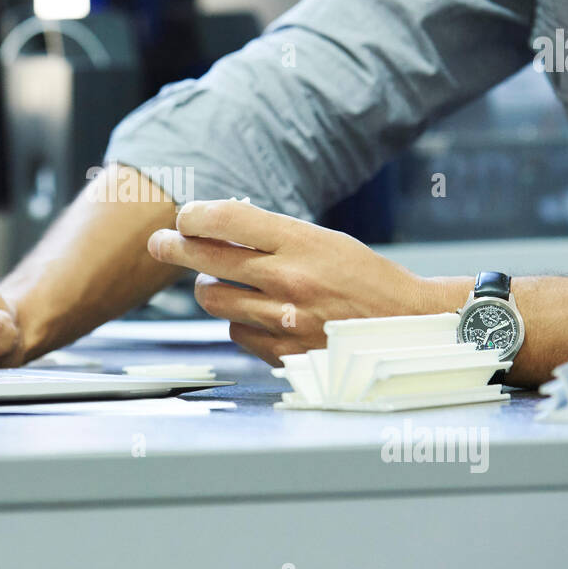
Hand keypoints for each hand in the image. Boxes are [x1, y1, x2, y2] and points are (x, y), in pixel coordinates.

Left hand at [146, 199, 446, 364]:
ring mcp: (284, 319)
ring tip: (219, 281)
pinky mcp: (283, 352)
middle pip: (207, 260)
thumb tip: (216, 227)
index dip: (195, 215)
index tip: (184, 217)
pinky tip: (257, 314)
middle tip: (158, 242)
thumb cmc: (367, 280)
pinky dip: (239, 321)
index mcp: (302, 243)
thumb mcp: (326, 243)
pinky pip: (236, 332)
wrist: (409, 328)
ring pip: (214, 299)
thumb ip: (274, 237)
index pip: (228, 219)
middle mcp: (288, 279)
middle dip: (175, 248)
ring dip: (211, 288)